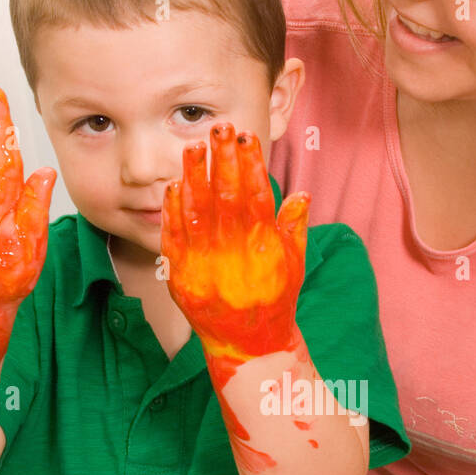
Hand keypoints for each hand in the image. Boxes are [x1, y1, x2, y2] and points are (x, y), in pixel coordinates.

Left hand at [162, 124, 307, 360]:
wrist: (246, 346)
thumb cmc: (273, 302)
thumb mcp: (294, 267)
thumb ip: (295, 229)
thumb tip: (301, 192)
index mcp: (263, 249)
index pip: (257, 197)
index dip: (251, 165)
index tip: (246, 137)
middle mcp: (234, 255)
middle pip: (226, 198)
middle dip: (223, 160)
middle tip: (219, 128)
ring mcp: (205, 266)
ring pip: (198, 212)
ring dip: (195, 176)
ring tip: (192, 146)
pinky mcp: (181, 276)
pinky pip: (174, 237)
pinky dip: (173, 210)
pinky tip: (173, 184)